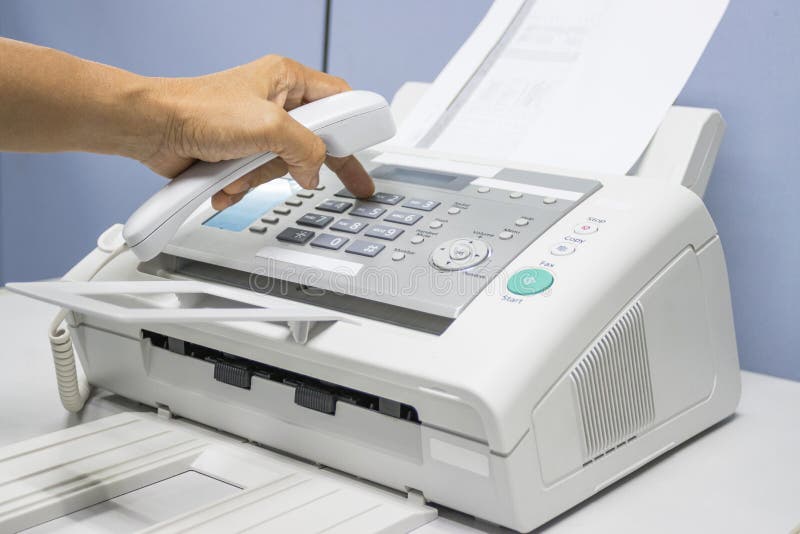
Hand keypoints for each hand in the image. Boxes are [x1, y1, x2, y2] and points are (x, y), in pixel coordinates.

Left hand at [139, 55, 374, 208]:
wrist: (151, 129)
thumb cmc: (197, 110)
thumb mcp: (268, 126)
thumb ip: (306, 148)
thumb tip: (315, 171)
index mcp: (286, 78)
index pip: (338, 99)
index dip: (353, 124)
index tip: (366, 148)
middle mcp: (274, 101)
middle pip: (316, 138)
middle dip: (316, 165)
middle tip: (356, 184)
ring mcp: (256, 128)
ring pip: (284, 163)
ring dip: (261, 177)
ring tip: (241, 173)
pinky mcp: (239, 151)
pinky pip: (258, 175)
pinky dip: (244, 184)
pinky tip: (227, 183)